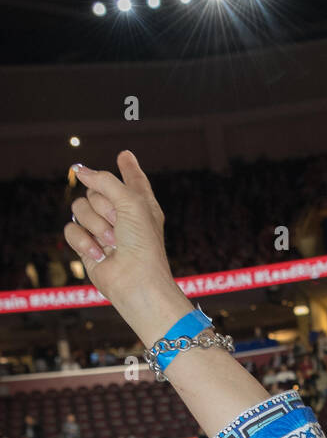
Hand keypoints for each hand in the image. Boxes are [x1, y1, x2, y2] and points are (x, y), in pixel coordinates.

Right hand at [62, 152, 187, 335]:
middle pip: (95, 189)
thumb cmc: (143, 243)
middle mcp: (121, 215)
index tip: (125, 156)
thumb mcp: (132, 201)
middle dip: (104, 204)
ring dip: (96, 224)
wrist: (136, 281)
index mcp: (140, 203)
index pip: (133, 179)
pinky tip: (100, 254)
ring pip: (80, 208)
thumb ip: (105, 180)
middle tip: (119, 224)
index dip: (129, 168)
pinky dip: (84, 241)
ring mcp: (102, 231)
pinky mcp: (86, 247)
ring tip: (113, 243)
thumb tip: (79, 170)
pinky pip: (71, 229)